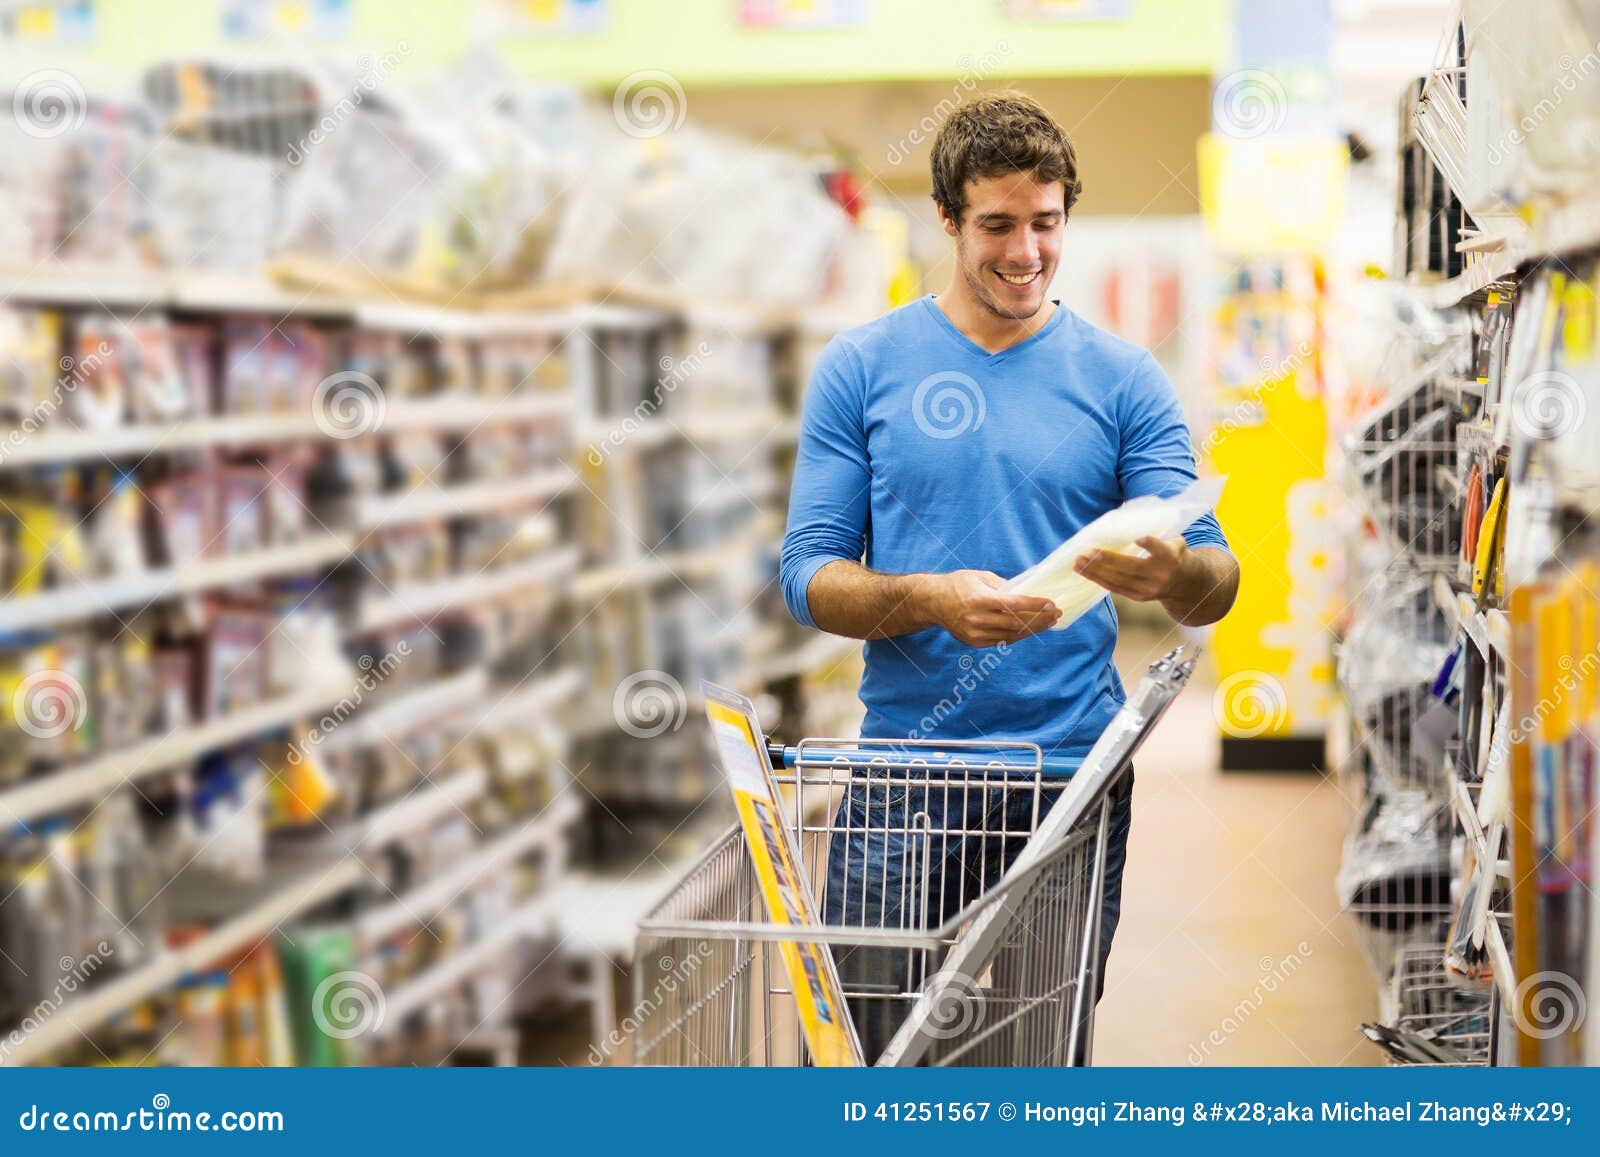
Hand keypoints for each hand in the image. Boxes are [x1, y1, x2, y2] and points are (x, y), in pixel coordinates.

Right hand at [922, 569, 1060, 647]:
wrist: (933, 602)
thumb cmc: (958, 584)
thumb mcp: (980, 576)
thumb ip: (1004, 585)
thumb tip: (1029, 589)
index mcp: (979, 599)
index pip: (1014, 605)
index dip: (1035, 605)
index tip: (1051, 603)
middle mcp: (977, 619)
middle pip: (1016, 623)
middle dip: (1040, 619)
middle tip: (1055, 615)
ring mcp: (975, 633)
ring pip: (1012, 635)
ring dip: (1032, 629)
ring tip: (1048, 622)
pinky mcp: (974, 642)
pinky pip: (1002, 641)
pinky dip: (1018, 635)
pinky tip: (1030, 629)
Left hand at [1074, 536, 1190, 602]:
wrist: (1186, 584)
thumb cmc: (1174, 554)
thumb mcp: (1175, 541)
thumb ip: (1159, 533)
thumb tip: (1130, 518)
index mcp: (1171, 557)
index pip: (1160, 550)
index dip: (1150, 545)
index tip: (1140, 538)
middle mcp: (1160, 575)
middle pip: (1132, 567)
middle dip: (1108, 560)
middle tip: (1089, 552)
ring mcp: (1149, 589)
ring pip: (1119, 580)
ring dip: (1096, 571)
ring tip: (1079, 562)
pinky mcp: (1139, 597)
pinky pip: (1116, 588)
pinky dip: (1099, 579)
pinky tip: (1085, 571)